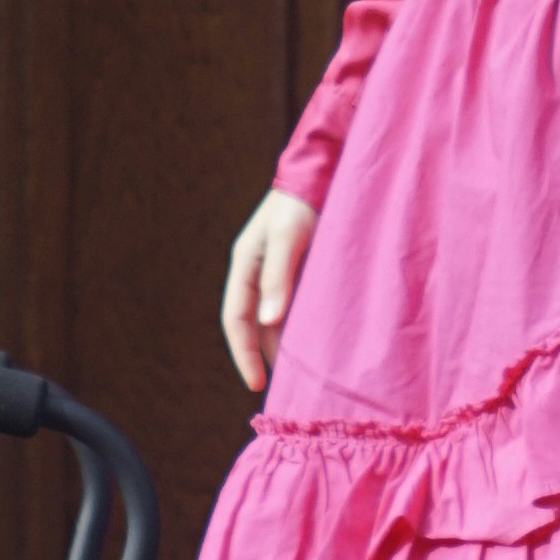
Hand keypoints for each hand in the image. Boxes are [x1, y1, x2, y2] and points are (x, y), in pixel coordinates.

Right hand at [222, 190, 319, 396]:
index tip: (257, 383)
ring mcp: (277, 270)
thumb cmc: (303, 203)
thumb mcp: (290, 238)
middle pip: (254, 323)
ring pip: (274, 317)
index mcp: (245, 263)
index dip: (244, 353)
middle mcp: (257, 270)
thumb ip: (279, 278)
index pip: (236, 319)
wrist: (322, 172)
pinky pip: (292, 305)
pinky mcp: (298, 268)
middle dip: (264, 355)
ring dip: (282, 343)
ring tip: (300, 372)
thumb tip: (269, 321)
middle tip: (282, 387)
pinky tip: (313, 342)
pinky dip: (299, 326)